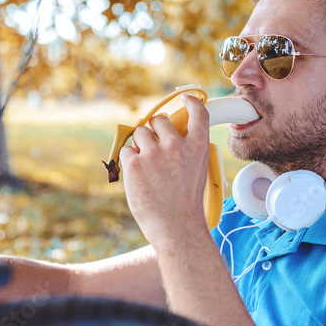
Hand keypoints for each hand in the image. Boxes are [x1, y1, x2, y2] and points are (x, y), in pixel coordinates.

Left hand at [120, 94, 210, 246]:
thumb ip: (187, 152)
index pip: (198, 114)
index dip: (191, 103)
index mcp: (197, 147)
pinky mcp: (134, 164)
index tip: (186, 98)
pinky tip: (137, 174)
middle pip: (160, 119)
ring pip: (140, 132)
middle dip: (155, 126)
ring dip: (140, 143)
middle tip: (154, 140)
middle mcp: (175, 146)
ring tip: (146, 163)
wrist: (176, 226)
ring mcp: (153, 153)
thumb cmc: (186, 205)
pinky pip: (127, 151)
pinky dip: (129, 160)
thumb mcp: (198, 172)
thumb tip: (169, 139)